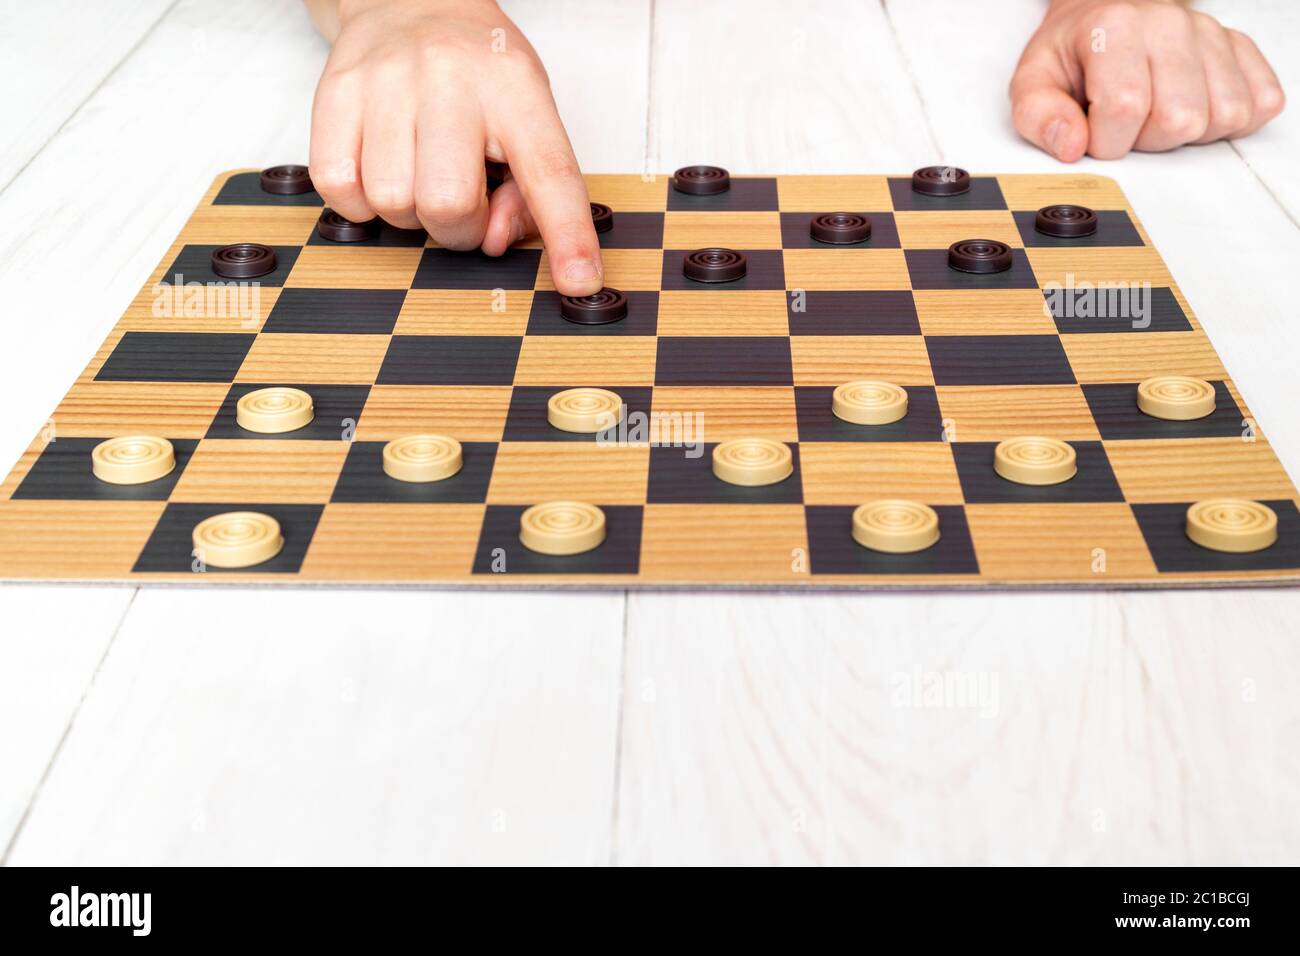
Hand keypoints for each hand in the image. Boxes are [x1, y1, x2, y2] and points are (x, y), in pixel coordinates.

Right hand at [308, 0, 603, 294]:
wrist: (412, 2)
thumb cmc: (479, 75)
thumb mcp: (527, 117)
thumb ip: (530, 191)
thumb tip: (494, 242)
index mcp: (516, 90)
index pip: (550, 174)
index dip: (567, 236)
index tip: (580, 282)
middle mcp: (452, 79)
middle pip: (448, 203)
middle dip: (457, 229)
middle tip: (463, 204)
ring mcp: (387, 81)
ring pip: (391, 201)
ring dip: (408, 214)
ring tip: (420, 177)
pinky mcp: (335, 91)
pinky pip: (338, 187)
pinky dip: (359, 203)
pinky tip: (379, 174)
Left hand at [1010, 0, 1284, 160]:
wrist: (1106, 18)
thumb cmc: (1074, 55)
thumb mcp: (1035, 82)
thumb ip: (1038, 116)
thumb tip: (1070, 145)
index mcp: (1115, 27)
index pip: (1126, 107)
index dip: (1106, 139)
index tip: (1093, 131)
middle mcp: (1170, 23)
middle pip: (1180, 119)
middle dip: (1146, 139)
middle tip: (1126, 123)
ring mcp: (1211, 34)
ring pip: (1223, 117)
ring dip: (1186, 134)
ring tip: (1156, 114)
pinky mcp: (1242, 51)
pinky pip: (1259, 105)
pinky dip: (1226, 122)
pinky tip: (1193, 108)